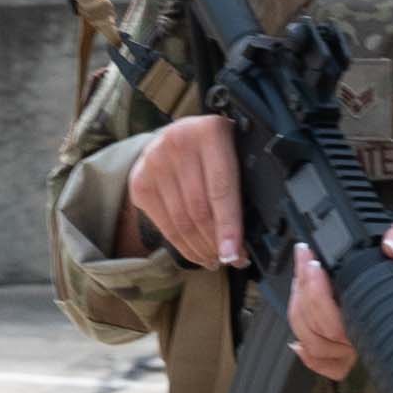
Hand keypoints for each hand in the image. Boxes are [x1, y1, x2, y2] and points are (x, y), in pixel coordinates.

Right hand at [127, 113, 244, 267]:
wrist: (179, 134)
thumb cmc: (217, 148)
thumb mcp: (236, 150)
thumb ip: (244, 180)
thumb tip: (252, 233)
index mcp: (210, 132)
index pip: (221, 190)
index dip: (229, 226)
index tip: (236, 254)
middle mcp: (177, 143)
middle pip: (199, 209)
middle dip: (218, 243)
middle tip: (234, 260)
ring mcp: (154, 162)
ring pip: (181, 222)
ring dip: (201, 248)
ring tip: (216, 259)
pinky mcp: (140, 182)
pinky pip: (164, 225)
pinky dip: (183, 246)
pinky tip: (197, 253)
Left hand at [280, 219, 392, 378]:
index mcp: (380, 313)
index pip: (336, 323)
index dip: (316, 294)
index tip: (314, 265)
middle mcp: (367, 333)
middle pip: (318, 334)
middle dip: (305, 293)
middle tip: (307, 260)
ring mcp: (359, 338)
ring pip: (315, 344)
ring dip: (300, 310)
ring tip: (304, 276)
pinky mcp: (353, 335)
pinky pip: (329, 363)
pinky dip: (310, 356)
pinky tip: (299, 339)